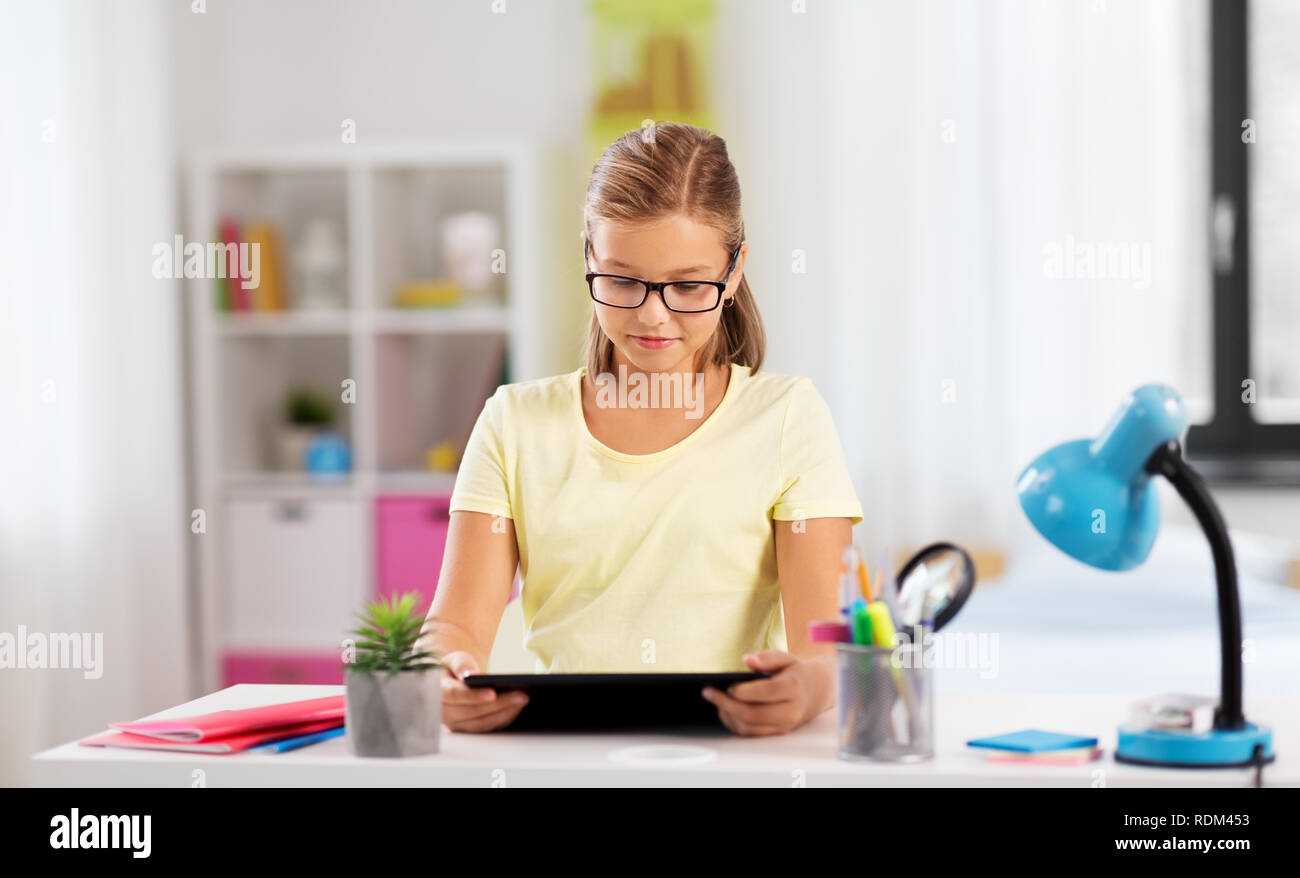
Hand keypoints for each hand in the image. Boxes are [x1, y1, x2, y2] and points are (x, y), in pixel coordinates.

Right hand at [440, 651, 528, 731]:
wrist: (451, 680)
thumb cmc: (454, 668)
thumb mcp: (454, 659)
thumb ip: (460, 663)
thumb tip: (469, 674)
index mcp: (436, 692)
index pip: (454, 695)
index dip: (473, 696)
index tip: (493, 693)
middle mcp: (444, 712)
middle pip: (472, 711)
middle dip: (498, 704)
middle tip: (522, 695)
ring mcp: (455, 723)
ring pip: (481, 723)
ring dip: (504, 712)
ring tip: (523, 699)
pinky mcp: (468, 729)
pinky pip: (487, 727)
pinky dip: (503, 718)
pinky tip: (517, 707)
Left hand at [701, 650, 830, 735]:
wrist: (813, 692)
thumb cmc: (794, 673)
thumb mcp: (785, 658)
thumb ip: (766, 657)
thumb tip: (747, 660)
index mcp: (793, 688)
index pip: (765, 692)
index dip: (743, 690)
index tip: (727, 684)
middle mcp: (790, 710)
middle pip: (752, 713)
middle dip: (726, 703)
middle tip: (708, 692)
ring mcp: (784, 725)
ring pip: (748, 726)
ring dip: (727, 713)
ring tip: (714, 698)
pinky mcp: (776, 733)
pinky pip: (750, 732)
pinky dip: (733, 721)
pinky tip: (724, 708)